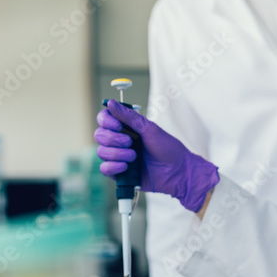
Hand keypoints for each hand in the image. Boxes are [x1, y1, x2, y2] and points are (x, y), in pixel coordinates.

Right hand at [95, 101, 218, 211]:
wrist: (177, 172)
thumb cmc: (167, 148)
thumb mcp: (149, 129)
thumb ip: (129, 116)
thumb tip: (111, 103)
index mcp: (126, 127)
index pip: (104, 119)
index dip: (106, 121)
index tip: (118, 126)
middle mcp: (119, 140)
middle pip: (99, 135)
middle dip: (113, 139)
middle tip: (130, 142)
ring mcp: (118, 156)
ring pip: (101, 152)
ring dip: (117, 153)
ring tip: (134, 157)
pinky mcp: (120, 172)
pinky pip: (105, 169)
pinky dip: (113, 166)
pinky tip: (126, 167)